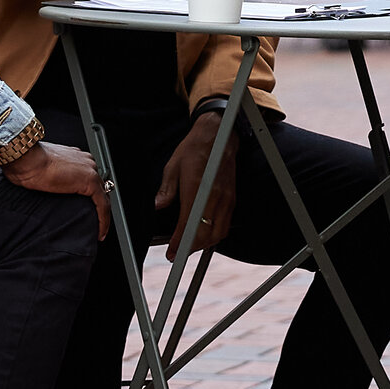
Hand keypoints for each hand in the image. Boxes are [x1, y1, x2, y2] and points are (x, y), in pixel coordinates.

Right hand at [5, 140, 109, 242]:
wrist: (28, 159)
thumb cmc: (28, 162)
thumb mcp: (41, 168)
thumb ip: (49, 174)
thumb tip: (44, 183)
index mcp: (74, 156)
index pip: (88, 177)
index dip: (89, 194)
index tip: (86, 207)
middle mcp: (85, 161)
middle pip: (98, 187)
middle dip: (97, 206)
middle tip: (94, 222)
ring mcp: (90, 170)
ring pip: (103, 197)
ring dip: (102, 216)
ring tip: (99, 231)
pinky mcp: (90, 182)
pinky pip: (102, 205)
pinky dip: (103, 220)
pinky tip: (100, 232)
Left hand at [156, 110, 244, 258]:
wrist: (218, 134)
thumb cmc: (194, 148)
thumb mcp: (173, 166)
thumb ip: (166, 189)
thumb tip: (157, 206)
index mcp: (197, 187)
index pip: (189, 223)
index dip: (180, 241)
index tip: (172, 252)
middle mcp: (214, 195)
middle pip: (206, 233)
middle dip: (192, 248)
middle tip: (178, 254)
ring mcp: (226, 198)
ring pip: (219, 232)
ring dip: (204, 244)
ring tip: (189, 247)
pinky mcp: (232, 198)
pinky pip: (226, 224)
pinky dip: (215, 235)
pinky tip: (204, 236)